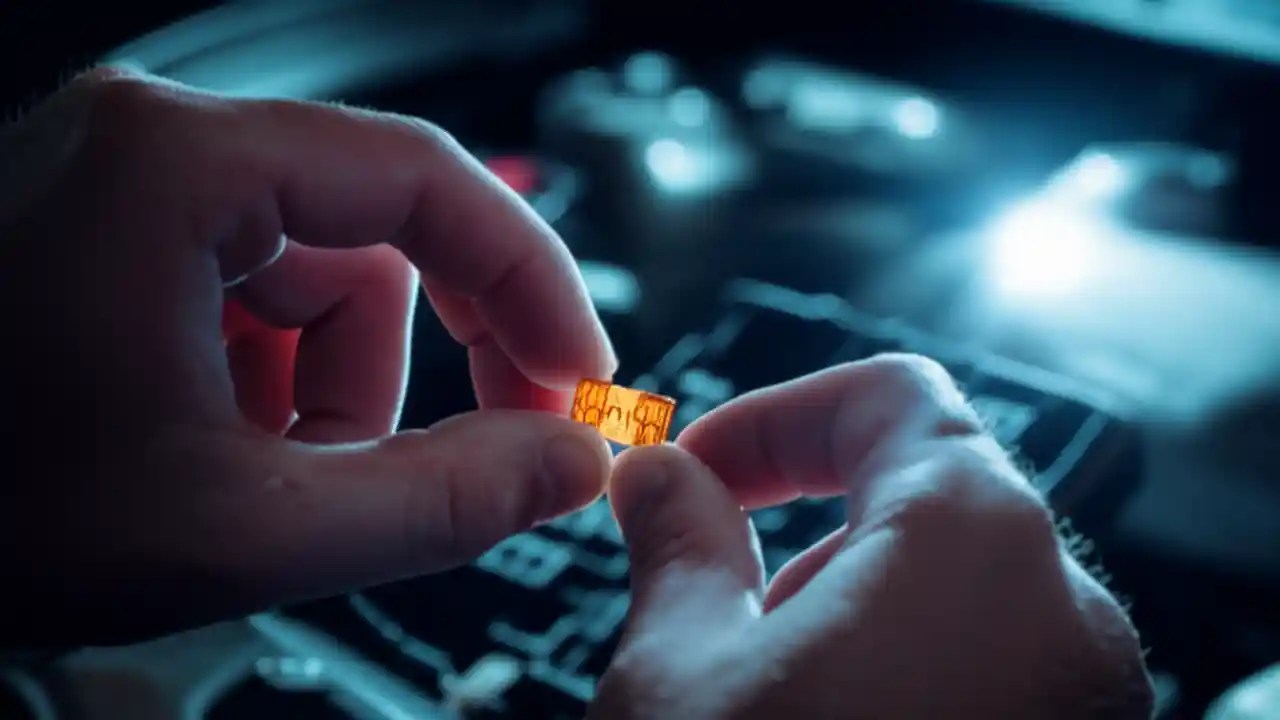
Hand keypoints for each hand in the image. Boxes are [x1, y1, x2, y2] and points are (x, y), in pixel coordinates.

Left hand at [0, 68, 614, 649]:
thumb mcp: (232, 530)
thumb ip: (435, 504)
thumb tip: (562, 466)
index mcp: (177, 167)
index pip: (431, 185)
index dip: (532, 287)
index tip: (579, 379)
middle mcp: (154, 145)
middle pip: (384, 232)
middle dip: (437, 355)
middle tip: (493, 443)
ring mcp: (132, 183)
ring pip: (328, 279)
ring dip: (336, 392)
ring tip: (268, 477)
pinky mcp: (123, 231)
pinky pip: (263, 295)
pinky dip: (276, 385)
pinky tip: (217, 450)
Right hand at [593, 356, 1153, 718]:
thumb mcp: (678, 668)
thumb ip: (677, 540)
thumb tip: (660, 479)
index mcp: (975, 542)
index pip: (888, 395)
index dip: (773, 419)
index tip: (700, 470)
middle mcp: (1064, 613)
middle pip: (923, 495)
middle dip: (802, 527)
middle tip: (709, 591)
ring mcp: (1082, 695)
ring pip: (954, 591)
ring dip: (846, 605)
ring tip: (760, 688)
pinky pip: (987, 666)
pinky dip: (901, 667)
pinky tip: (824, 718)